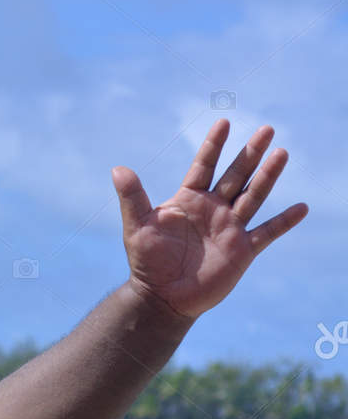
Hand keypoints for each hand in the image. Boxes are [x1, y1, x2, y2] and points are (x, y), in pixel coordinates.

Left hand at [113, 120, 308, 320]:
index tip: (224, 121)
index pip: (204, 166)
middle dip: (250, 153)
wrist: (162, 297)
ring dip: (268, 176)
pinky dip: (284, 221)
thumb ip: (132, 198)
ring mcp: (229, 228)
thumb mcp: (137, 226)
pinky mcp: (242, 250)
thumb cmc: (146, 261)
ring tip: (282, 153)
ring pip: (253, 196)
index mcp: (188, 200)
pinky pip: (267, 232)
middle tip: (267, 129)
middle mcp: (212, 209)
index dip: (213, 145)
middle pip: (236, 175)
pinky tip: (301, 208)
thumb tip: (118, 169)